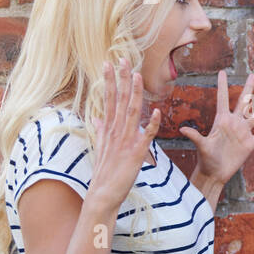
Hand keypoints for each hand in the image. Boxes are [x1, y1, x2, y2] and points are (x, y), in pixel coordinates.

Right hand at [88, 57, 160, 211]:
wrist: (102, 195)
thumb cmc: (104, 172)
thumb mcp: (102, 147)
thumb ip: (101, 130)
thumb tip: (97, 117)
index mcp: (109, 128)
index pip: (109, 99)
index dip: (110, 81)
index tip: (109, 63)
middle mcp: (115, 131)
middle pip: (119, 100)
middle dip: (122, 79)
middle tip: (123, 59)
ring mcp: (125, 141)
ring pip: (131, 112)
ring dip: (135, 94)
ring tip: (138, 76)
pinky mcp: (136, 154)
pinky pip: (146, 136)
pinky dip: (151, 124)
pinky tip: (157, 112)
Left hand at [178, 70, 253, 184]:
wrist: (215, 173)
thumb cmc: (206, 160)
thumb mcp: (201, 146)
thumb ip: (195, 136)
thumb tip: (182, 129)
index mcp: (221, 121)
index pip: (223, 99)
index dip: (223, 85)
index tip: (222, 72)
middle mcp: (234, 124)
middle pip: (244, 102)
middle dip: (248, 88)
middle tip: (253, 74)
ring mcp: (243, 133)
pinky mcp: (250, 144)